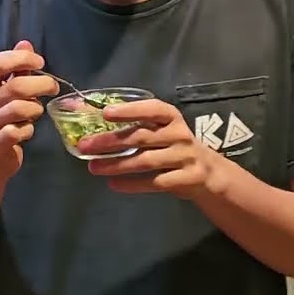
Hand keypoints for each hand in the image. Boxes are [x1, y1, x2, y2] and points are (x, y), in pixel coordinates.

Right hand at [0, 40, 58, 178]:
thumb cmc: (0, 120)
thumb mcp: (4, 92)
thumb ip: (15, 69)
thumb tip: (25, 43)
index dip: (23, 59)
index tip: (41, 63)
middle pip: (15, 86)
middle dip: (41, 84)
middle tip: (53, 87)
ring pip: (19, 109)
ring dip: (35, 108)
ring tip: (37, 110)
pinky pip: (17, 132)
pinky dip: (28, 129)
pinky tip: (28, 130)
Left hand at [81, 99, 229, 198]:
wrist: (208, 172)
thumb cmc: (174, 146)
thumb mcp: (162, 130)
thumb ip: (136, 126)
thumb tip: (94, 124)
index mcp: (171, 117)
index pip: (152, 109)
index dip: (130, 110)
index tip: (106, 113)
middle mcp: (179, 135)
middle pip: (141, 137)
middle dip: (111, 141)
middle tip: (85, 146)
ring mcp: (184, 157)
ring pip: (145, 161)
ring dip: (116, 164)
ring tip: (93, 167)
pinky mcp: (185, 179)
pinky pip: (154, 182)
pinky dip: (132, 184)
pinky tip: (113, 184)